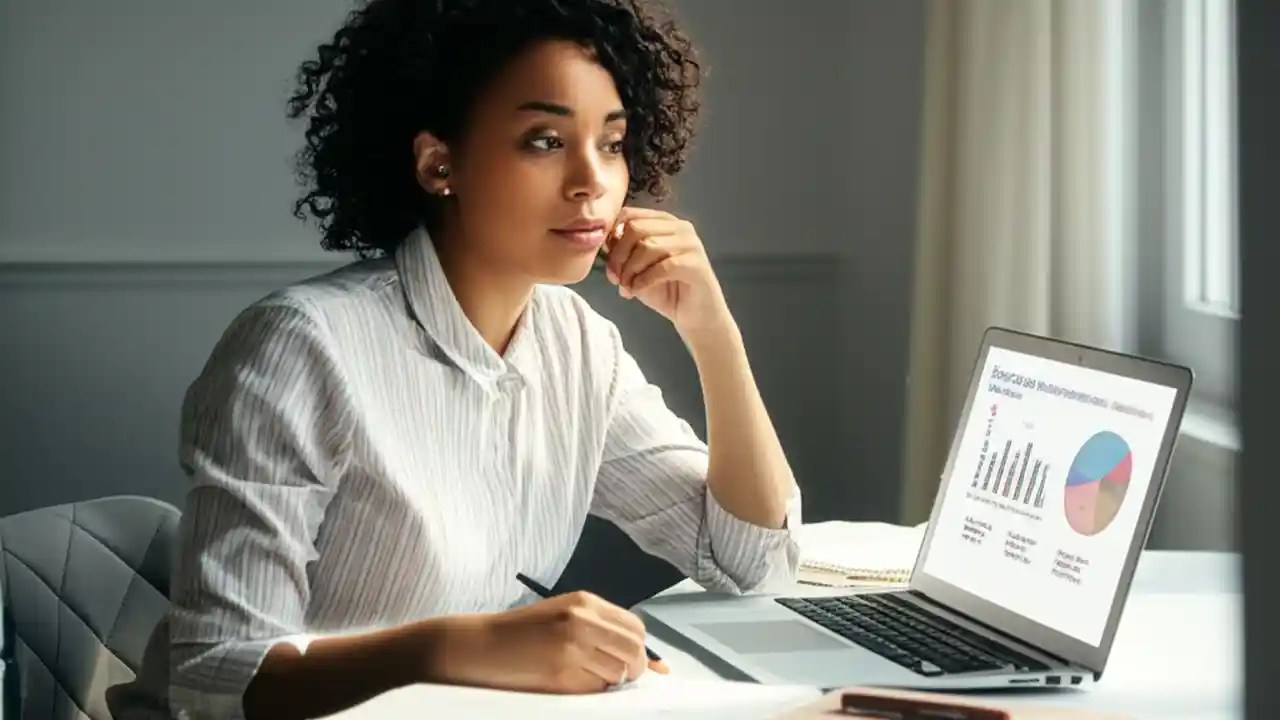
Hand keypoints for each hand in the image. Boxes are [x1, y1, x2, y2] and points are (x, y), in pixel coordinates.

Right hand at [437, 591, 666, 693]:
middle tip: (614, 676)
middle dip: (632, 669)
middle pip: (634, 651)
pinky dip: (590, 691)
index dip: (639, 649)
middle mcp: (582, 620)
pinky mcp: (562, 675)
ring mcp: (572, 648)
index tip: (630, 661)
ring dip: (608, 682)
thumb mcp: (564, 617)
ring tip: (582, 675)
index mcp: (584, 602)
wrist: (480, 646)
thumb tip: (658, 667)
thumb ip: (605, 632)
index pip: (636, 627)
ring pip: (618, 674)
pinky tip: (568, 682)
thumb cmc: (522, 633)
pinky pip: (595, 690)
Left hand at [602, 206, 731, 335]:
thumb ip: (623, 251)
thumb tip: (606, 240)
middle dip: (619, 256)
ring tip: (626, 287)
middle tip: (614, 278)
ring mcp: (691, 244)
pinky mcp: (696, 264)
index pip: (630, 214)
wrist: (695, 315)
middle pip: (636, 229)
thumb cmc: (667, 290)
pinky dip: (644, 280)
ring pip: (647, 246)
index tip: (606, 258)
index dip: (612, 235)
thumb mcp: (637, 269)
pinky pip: (662, 267)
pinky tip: (637, 291)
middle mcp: (680, 227)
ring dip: (630, 270)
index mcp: (665, 222)